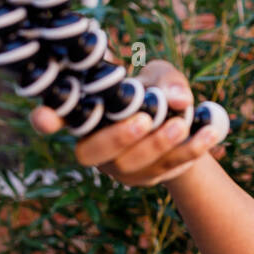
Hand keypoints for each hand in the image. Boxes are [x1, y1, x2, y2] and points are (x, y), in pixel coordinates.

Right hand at [29, 59, 227, 186]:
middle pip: (91, 152)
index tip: (44, 116)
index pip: (58, 118)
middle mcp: (96, 146)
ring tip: (181, 124)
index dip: (47, 120)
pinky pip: (169, 167)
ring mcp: (121, 167)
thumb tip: (176, 98)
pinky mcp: (150, 177)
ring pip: (132, 164)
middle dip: (116, 138)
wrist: (184, 125)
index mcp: (87, 116)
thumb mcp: (160, 76)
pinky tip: (210, 133)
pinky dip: (192, 149)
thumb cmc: (158, 93)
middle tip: (143, 120)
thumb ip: (165, 80)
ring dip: (158, 145)